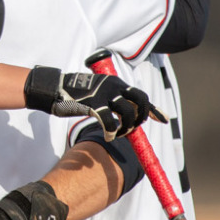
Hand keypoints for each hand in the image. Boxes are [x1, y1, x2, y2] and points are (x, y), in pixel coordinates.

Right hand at [23, 68, 164, 137]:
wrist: (55, 88)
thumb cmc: (76, 93)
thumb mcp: (99, 90)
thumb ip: (113, 97)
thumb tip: (127, 111)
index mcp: (116, 83)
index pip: (141, 95)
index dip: (154, 109)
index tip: (164, 119)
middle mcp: (114, 86)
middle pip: (141, 102)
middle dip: (141, 118)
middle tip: (132, 128)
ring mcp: (105, 95)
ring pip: (128, 114)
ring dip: (127, 128)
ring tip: (118, 133)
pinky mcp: (94, 105)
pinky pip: (110, 123)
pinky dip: (112, 133)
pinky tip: (108, 137)